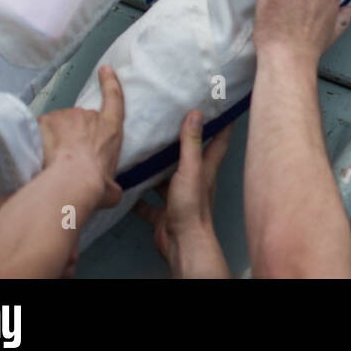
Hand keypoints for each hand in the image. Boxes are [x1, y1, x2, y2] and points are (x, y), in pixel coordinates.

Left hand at [38, 64, 124, 208]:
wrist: (69, 182)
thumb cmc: (94, 186)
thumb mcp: (111, 190)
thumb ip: (111, 186)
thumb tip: (112, 192)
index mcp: (110, 129)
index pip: (114, 99)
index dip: (110, 83)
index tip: (105, 69)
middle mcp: (89, 116)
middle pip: (79, 119)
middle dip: (72, 132)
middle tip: (63, 155)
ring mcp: (66, 115)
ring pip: (57, 124)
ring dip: (53, 137)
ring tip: (47, 159)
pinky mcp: (44, 120)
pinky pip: (38, 128)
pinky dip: (36, 139)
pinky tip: (33, 154)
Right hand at [134, 110, 231, 277]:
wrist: (182, 244)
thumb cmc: (191, 208)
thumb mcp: (191, 170)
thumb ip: (191, 143)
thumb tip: (196, 114)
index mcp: (206, 168)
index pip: (219, 139)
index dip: (222, 122)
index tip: (221, 106)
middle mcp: (195, 180)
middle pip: (190, 157)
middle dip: (182, 142)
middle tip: (169, 124)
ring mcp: (179, 197)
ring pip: (167, 178)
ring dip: (157, 168)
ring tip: (143, 151)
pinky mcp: (164, 213)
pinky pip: (149, 203)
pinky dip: (140, 196)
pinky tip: (129, 187)